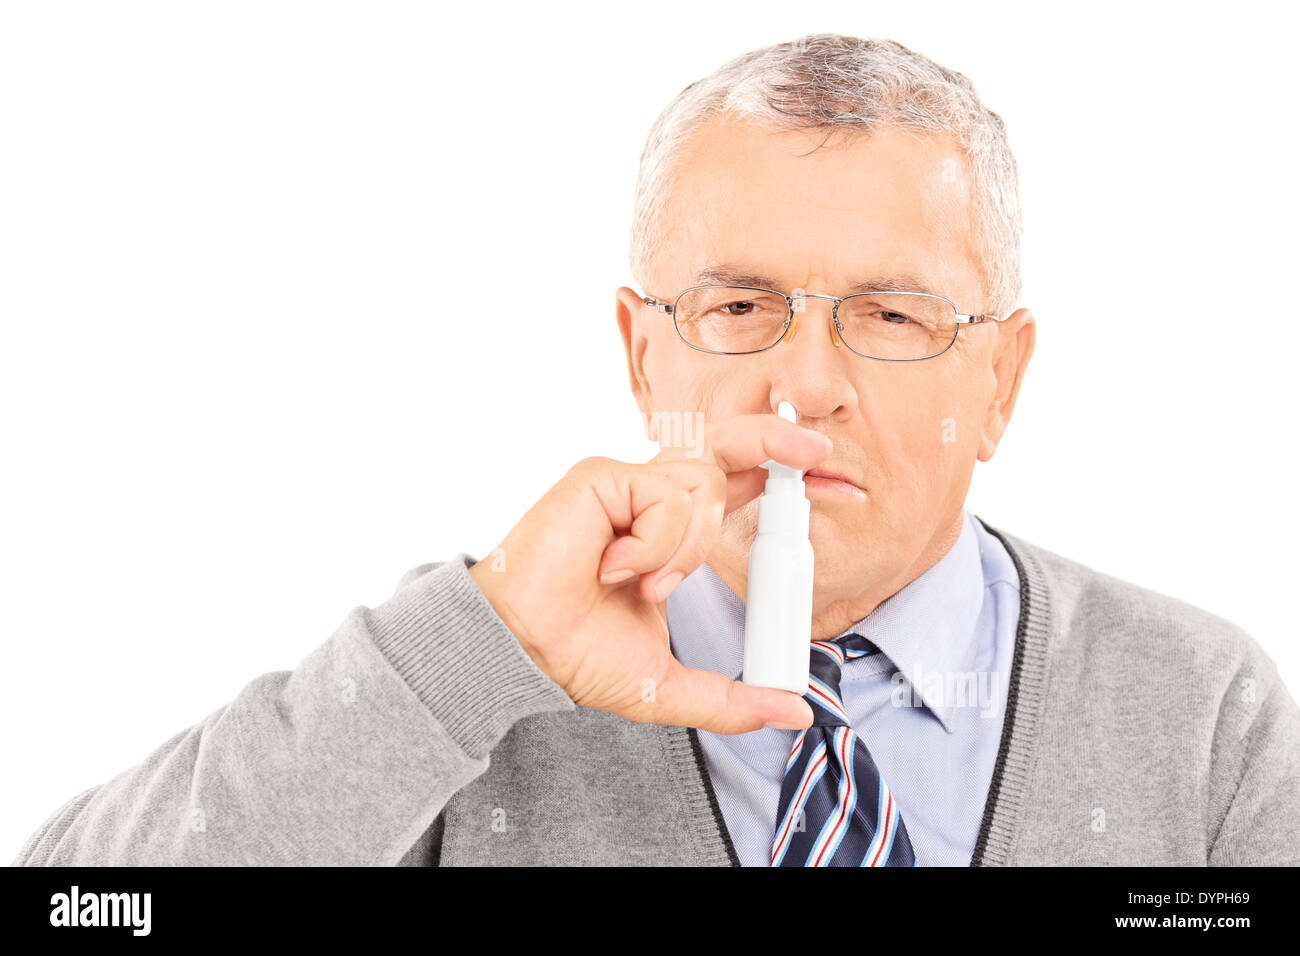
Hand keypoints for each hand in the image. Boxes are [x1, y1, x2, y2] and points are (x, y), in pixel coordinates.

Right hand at [467, 412, 831, 734]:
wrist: (525, 651)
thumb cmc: (577, 656)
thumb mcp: (671, 686)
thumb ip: (733, 700)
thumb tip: (796, 712)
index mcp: (670, 534)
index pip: (734, 486)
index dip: (777, 471)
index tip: (823, 469)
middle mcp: (650, 499)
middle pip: (726, 446)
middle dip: (776, 437)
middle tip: (818, 447)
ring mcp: (626, 483)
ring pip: (704, 486)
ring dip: (688, 550)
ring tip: (645, 586)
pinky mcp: (602, 476)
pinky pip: (666, 499)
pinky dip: (654, 545)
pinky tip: (613, 568)